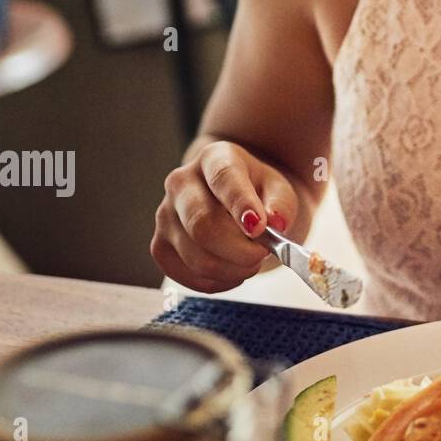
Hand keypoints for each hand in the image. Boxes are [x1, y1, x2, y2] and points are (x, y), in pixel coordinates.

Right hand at [151, 140, 300, 292]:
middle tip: (262, 255)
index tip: (259, 228)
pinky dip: (217, 282)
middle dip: (239, 250)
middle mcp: (181, 183)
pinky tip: (232, 271)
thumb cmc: (258, 193)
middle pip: (202, 224)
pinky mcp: (159, 246)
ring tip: (251, 262)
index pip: (223, 178)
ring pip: (196, 257)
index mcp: (214, 158)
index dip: (240, 204)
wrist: (233, 201)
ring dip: (232, 270)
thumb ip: (280, 204)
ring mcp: (164, 215)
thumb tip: (275, 223)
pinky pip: (186, 276)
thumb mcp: (278, 189)